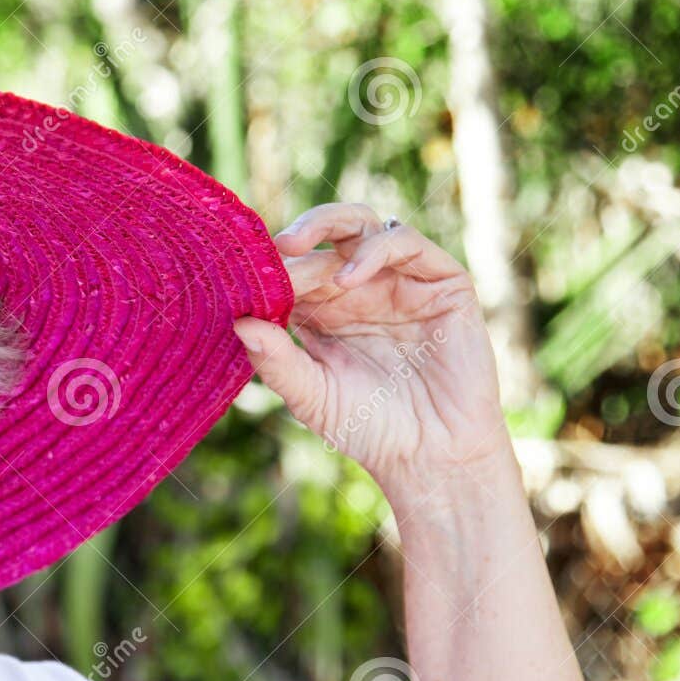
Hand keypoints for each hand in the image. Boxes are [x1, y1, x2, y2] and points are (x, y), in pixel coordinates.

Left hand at [233, 203, 509, 494]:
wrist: (430, 455)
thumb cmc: (368, 429)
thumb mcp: (311, 395)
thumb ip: (276, 361)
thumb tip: (238, 323)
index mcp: (323, 312)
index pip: (293, 271)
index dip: (271, 266)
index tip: (243, 272)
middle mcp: (360, 290)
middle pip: (325, 236)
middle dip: (298, 234)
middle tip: (273, 246)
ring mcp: (400, 282)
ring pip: (362, 225)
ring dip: (327, 226)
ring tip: (299, 250)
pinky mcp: (441, 282)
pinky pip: (406, 243)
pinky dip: (373, 251)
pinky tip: (348, 279)